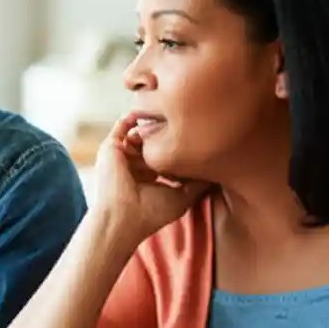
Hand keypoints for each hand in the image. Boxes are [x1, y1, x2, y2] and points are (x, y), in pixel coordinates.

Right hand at [91, 113, 209, 245]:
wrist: (123, 216)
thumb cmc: (151, 213)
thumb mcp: (183, 197)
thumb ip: (199, 182)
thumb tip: (217, 165)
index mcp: (150, 178)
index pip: (166, 156)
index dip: (182, 146)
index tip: (201, 134)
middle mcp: (136, 165)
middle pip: (154, 141)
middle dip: (169, 130)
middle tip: (190, 116)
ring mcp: (123, 156)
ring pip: (140, 131)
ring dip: (153, 122)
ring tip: (172, 111)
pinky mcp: (111, 148)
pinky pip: (121, 125)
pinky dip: (133, 116)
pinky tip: (150, 111)